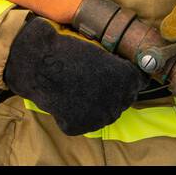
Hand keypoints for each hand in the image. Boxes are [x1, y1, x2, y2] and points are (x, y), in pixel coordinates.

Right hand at [2, 17, 146, 135]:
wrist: (37, 60)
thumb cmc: (66, 48)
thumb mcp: (99, 50)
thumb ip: (119, 63)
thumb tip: (130, 71)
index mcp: (126, 78)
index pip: (138, 81)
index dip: (127, 75)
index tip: (117, 70)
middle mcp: (118, 101)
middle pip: (124, 98)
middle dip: (113, 89)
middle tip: (94, 78)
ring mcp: (98, 117)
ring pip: (105, 113)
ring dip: (97, 103)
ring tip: (80, 88)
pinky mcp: (79, 126)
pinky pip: (84, 121)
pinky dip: (76, 113)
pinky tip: (67, 98)